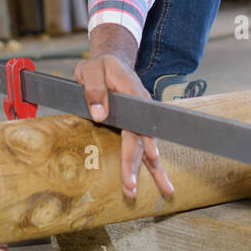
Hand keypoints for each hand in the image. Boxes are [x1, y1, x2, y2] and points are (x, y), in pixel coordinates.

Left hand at [74, 24, 174, 201]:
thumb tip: (100, 114)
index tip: (152, 158)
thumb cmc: (100, 65)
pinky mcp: (137, 123)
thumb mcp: (90, 70)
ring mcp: (141, 116)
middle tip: (131, 188)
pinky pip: (144, 145)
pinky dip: (151, 164)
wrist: (110, 59)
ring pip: (147, 147)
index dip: (143, 142)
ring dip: (152, 170)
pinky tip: (159, 180)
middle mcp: (141, 108)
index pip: (138, 122)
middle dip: (137, 166)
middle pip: (141, 141)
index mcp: (132, 93)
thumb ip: (94, 89)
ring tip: (160, 191)